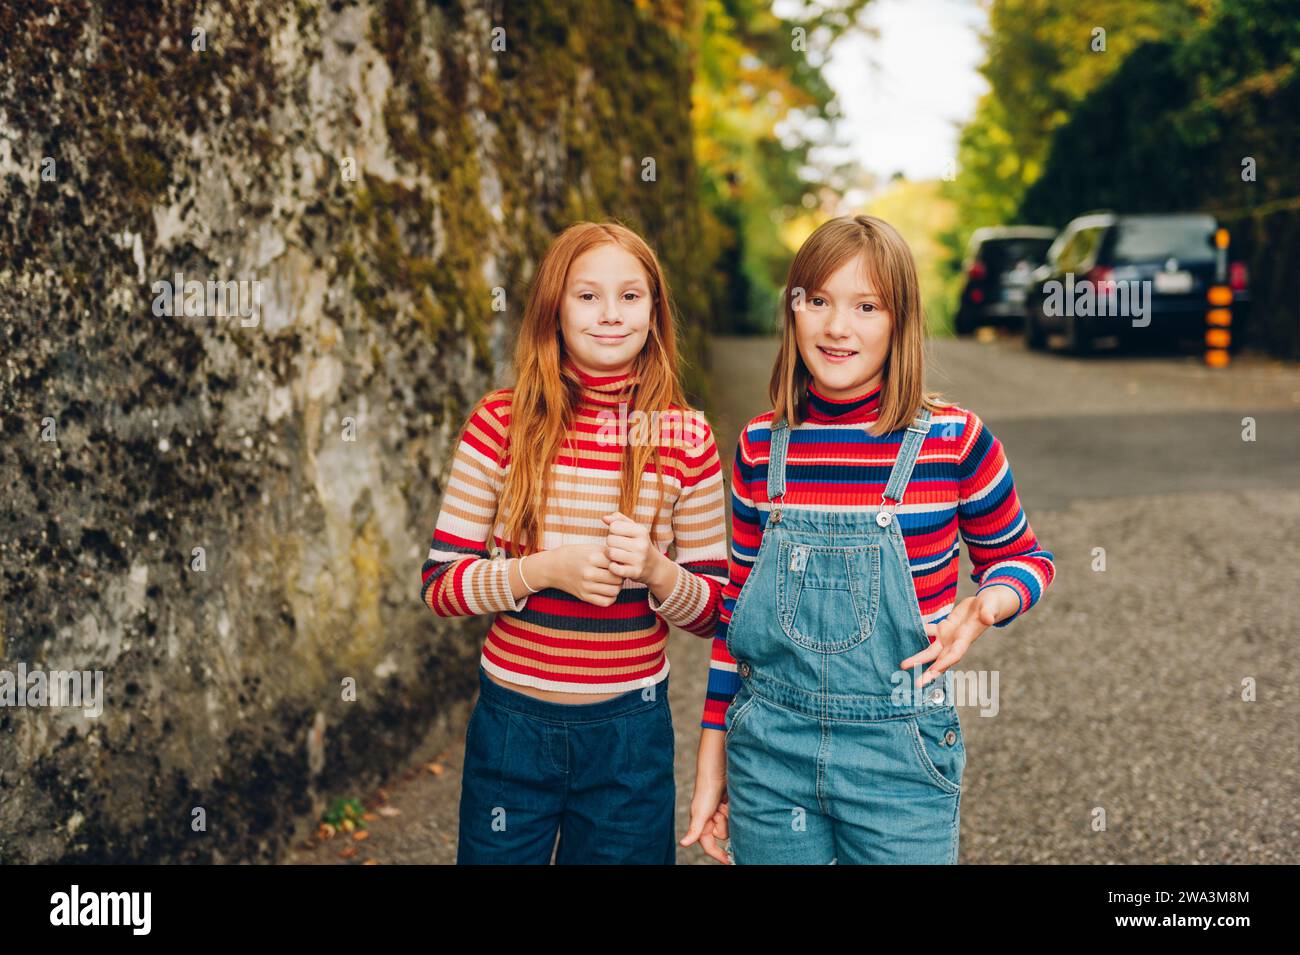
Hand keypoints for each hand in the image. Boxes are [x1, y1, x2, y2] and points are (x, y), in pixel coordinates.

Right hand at [538, 544, 624, 606]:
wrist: (553, 567)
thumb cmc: (574, 554)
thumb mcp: (590, 548)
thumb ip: (608, 553)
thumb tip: (626, 561)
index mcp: (592, 558)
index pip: (618, 563)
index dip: (621, 563)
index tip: (619, 562)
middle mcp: (589, 573)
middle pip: (618, 578)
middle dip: (621, 576)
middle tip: (617, 573)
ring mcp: (586, 586)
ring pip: (614, 591)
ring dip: (617, 586)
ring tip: (613, 581)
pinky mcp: (583, 596)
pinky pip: (606, 602)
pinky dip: (611, 597)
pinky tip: (607, 590)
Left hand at [601, 510, 662, 584]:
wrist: (654, 566)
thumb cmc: (639, 544)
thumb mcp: (633, 529)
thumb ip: (618, 520)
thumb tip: (604, 518)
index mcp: (641, 531)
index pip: (614, 526)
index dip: (612, 531)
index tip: (618, 536)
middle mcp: (642, 544)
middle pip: (610, 540)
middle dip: (610, 543)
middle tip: (616, 547)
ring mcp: (639, 559)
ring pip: (611, 553)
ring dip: (609, 555)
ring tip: (615, 555)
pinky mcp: (635, 572)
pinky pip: (615, 568)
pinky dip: (612, 567)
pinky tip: (616, 565)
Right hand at [681, 729, 732, 863]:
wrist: (718, 768)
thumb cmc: (706, 789)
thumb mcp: (700, 812)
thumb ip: (694, 830)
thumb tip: (683, 844)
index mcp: (703, 823)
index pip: (710, 846)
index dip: (719, 855)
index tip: (731, 861)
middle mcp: (713, 819)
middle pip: (724, 834)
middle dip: (725, 824)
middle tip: (722, 810)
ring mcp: (722, 811)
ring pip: (732, 825)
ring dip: (731, 815)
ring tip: (727, 802)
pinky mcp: (732, 804)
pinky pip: (738, 816)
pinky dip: (736, 810)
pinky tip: (731, 800)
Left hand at [901, 586, 1019, 687]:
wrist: (988, 603)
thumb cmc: (991, 604)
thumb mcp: (991, 606)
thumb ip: (988, 613)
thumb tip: (988, 618)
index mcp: (966, 639)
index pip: (955, 655)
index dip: (945, 663)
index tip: (933, 672)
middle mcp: (956, 641)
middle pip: (941, 661)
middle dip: (929, 673)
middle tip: (917, 684)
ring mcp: (949, 636)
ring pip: (931, 651)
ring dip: (918, 658)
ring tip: (904, 665)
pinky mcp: (945, 627)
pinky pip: (929, 632)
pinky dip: (918, 633)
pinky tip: (905, 635)